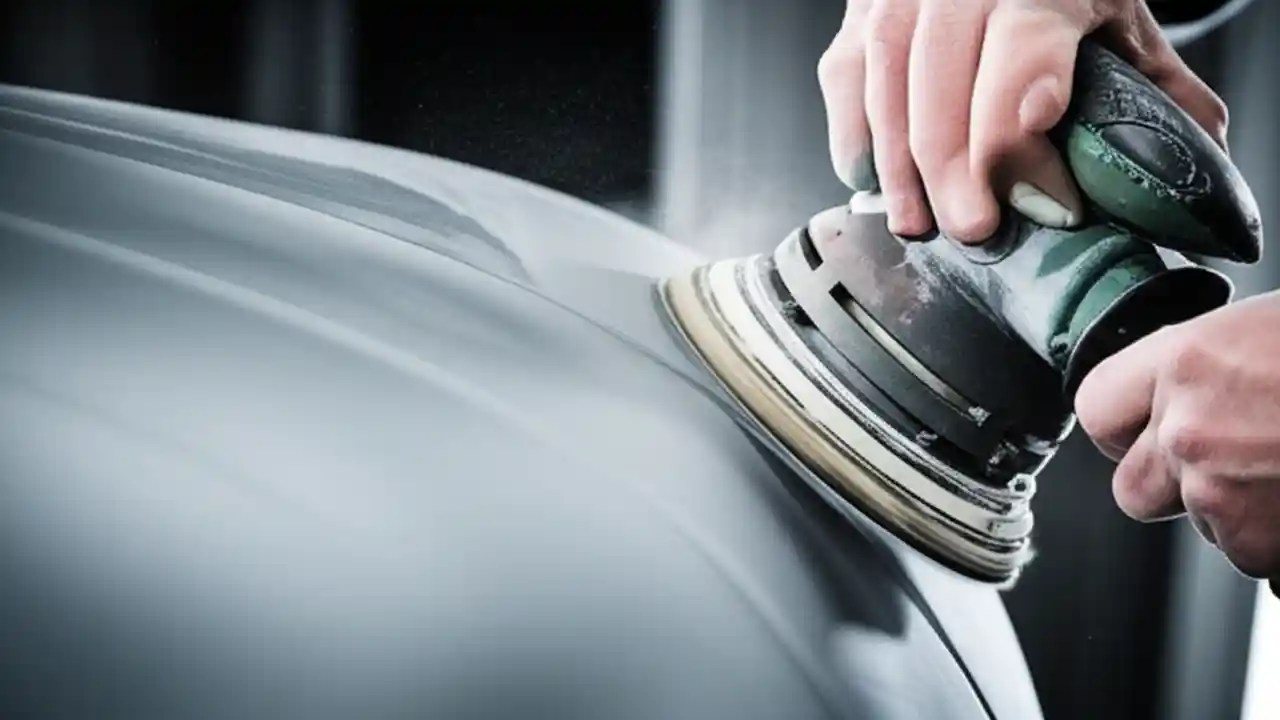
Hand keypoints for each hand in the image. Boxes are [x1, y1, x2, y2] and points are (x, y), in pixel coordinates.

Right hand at [818, 0, 1228, 241]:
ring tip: (917, 223)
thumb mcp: (1124, 26)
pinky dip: (855, 136)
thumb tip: (1195, 168)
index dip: (1018, 127)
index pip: (1023, 47)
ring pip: (886, 82)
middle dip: (954, 169)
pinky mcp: (861, 15)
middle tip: (973, 229)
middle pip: (943, 79)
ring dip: (898, 167)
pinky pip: (846, 78)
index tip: (1040, 196)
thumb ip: (1158, 91)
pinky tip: (872, 180)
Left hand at [1075, 293, 1279, 586]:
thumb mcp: (1263, 332)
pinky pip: (1253, 556)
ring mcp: (1224, 493)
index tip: (1143, 429)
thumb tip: (1174, 394)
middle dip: (1171, 484)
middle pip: (1131, 489)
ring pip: (1201, 525)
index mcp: (1185, 362)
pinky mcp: (1265, 545)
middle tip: (1228, 459)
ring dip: (1238, 510)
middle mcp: (1190, 430)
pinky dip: (1278, 538)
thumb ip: (1205, 367)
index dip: (1121, 425)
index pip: (1095, 408)